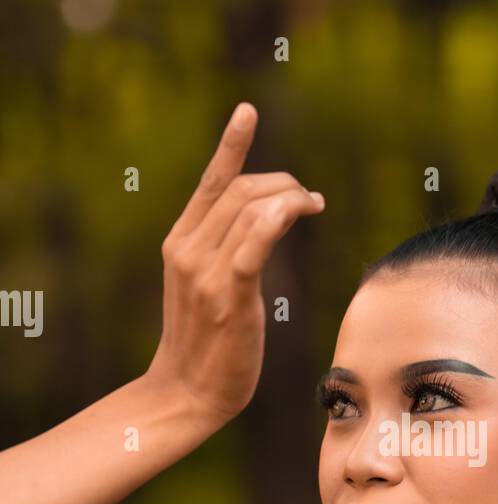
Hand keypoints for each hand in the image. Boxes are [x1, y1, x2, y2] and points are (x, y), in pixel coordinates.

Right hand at [145, 102, 324, 425]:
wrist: (187, 392)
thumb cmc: (207, 344)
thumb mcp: (210, 287)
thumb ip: (229, 252)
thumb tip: (265, 224)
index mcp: (179, 242)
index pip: (210, 182)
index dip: (232, 145)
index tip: (247, 111)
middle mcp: (186, 249)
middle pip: (238, 189)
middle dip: (281, 182)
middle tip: (309, 198)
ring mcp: (204, 271)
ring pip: (250, 207)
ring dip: (290, 197)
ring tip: (313, 205)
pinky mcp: (227, 294)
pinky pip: (254, 241)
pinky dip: (279, 216)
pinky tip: (302, 210)